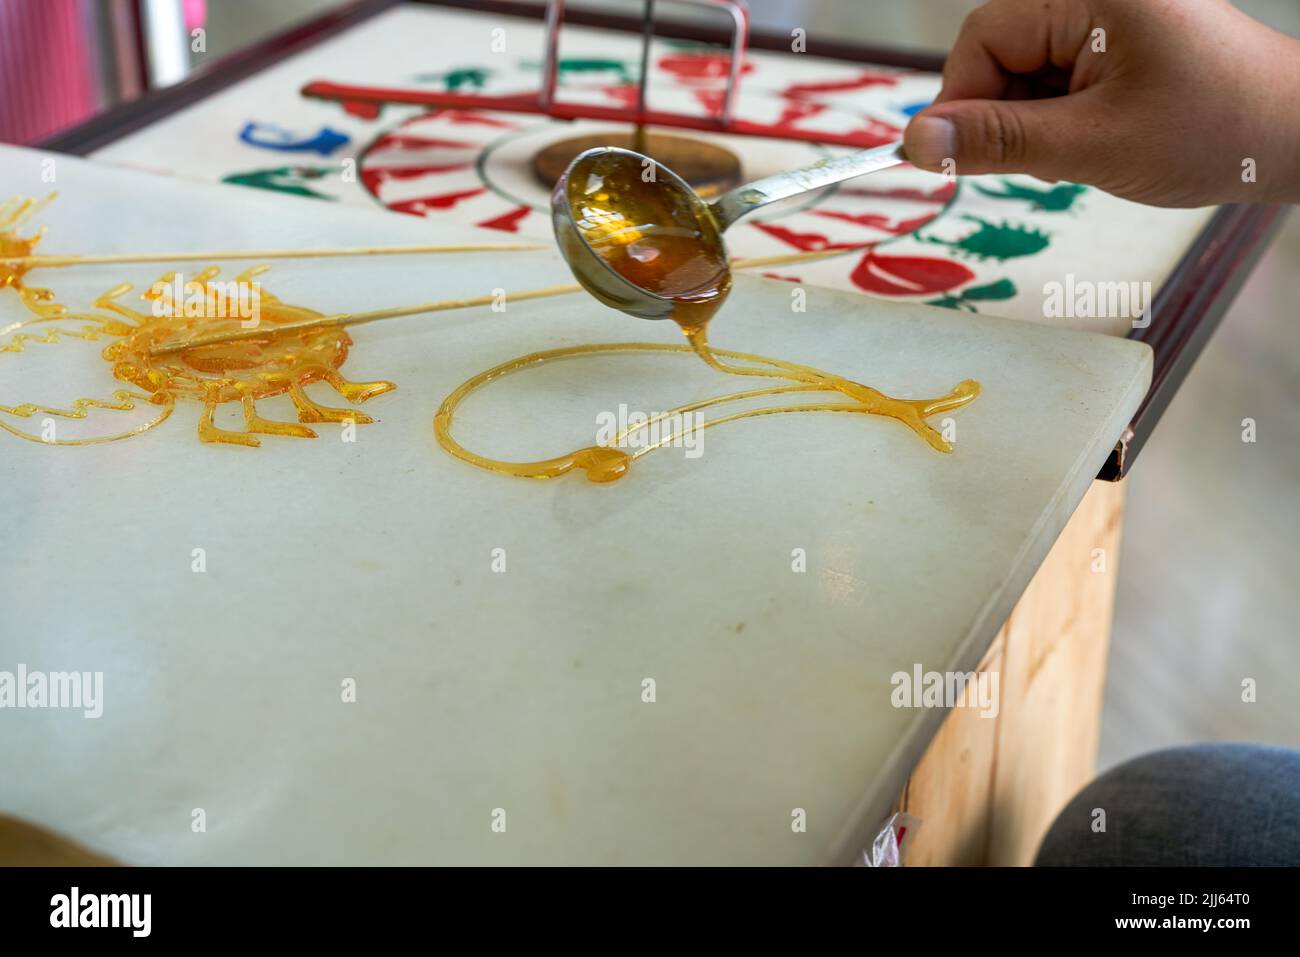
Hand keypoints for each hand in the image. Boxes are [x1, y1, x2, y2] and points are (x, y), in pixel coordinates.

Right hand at [903, 0, 1299, 206]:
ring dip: (1032, 125)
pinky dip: (1055, 122)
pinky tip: (1092, 140)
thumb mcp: (1093, 145)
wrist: (1294, 137)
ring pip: (1019, 74)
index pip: (983, 37)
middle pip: (997, 53)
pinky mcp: (1112, 44)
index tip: (966, 159)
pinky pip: (1049, 81)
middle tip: (1050, 158)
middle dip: (1006, 116)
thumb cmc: (1214, 129)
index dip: (965, 102)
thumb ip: (998, 142)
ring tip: (1085, 149)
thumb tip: (915, 142)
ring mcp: (1103, 17)